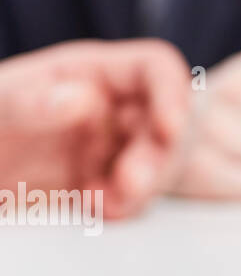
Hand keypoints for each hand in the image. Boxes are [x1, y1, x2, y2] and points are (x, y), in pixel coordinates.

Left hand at [0, 40, 190, 217]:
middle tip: (131, 183)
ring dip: (145, 186)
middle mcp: (109, 105)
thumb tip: (85, 99)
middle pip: (163, 121)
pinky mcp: (100, 180)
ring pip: (157, 161)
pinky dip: (123, 206)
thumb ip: (34, 101)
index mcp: (91, 72)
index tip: (169, 129)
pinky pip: (132, 194)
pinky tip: (93, 207)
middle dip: (157, 155)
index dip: (172, 94)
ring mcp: (108, 144)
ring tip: (109, 203)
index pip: (153, 68)